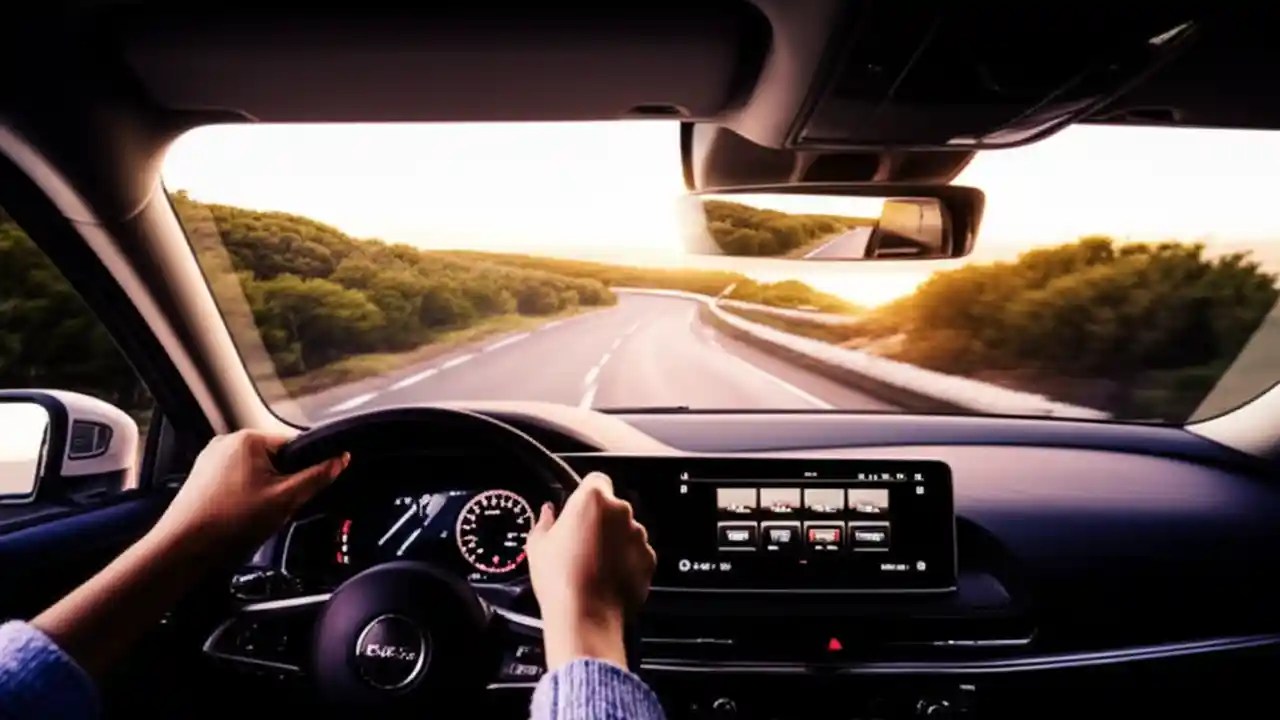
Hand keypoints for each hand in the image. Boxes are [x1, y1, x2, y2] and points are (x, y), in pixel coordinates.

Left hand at [151, 430, 347, 559]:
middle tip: (276, 509)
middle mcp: (227, 441)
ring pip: (255, 472)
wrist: (183, 548)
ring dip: (263, 491)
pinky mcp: (201, 476)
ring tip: (254, 515)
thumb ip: (317, 477)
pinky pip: (236, 480)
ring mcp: (210, 458)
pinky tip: (239, 516)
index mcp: (248, 438)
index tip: (299, 494)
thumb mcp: (285, 500)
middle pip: (274, 459)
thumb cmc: (232, 521)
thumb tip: (342, 459)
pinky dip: (244, 496)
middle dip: (281, 483)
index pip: (294, 446)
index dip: (303, 471)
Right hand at [525, 472, 655, 669]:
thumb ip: (545, 520)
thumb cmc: (560, 580)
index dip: (586, 493)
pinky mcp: (649, 559)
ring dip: (614, 541)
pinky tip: (606, 577)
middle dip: (600, 520)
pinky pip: (636, 553)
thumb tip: (547, 512)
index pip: (596, 479)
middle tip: (580, 542)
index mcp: (593, 498)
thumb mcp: (538, 545)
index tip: (578, 508)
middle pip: (612, 507)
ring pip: (626, 531)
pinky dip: (626, 561)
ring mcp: (638, 536)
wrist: (585, 617)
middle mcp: (621, 512)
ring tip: (592, 564)